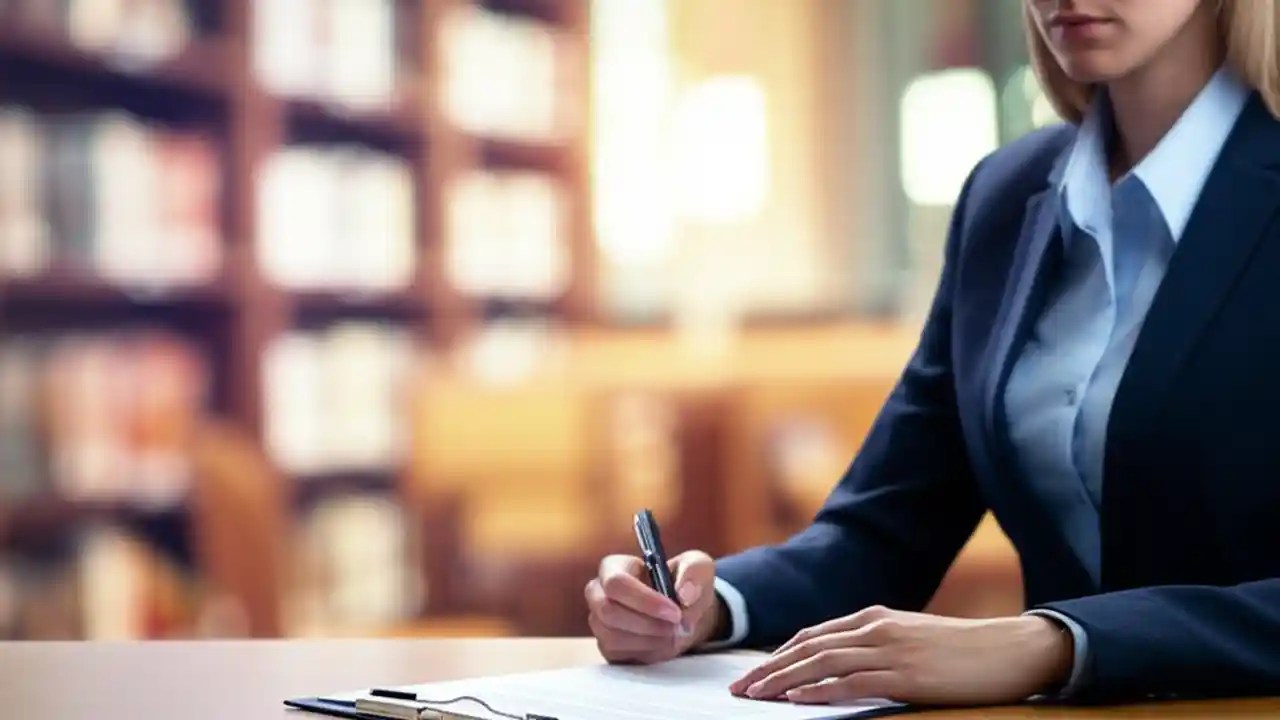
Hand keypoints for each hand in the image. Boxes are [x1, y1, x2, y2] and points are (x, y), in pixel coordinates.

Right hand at [585, 551, 721, 663]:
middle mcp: (599, 593)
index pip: (616, 582)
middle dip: (647, 624)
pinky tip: (662, 643)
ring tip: (673, 634)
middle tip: (676, 626)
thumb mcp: (698, 567)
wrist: (684, 613)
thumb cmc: (685, 584)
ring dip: (649, 640)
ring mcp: (599, 621)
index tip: (675, 612)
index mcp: (615, 566)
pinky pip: (618, 655)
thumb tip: (685, 594)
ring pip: (613, 637)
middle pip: (609, 612)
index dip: (644, 600)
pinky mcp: (606, 646)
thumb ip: (695, 572)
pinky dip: (646, 653)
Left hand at [730, 606, 1071, 705]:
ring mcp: (889, 650)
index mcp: (874, 617)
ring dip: (783, 680)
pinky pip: (851, 683)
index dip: (778, 655)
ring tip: (755, 696)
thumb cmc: (960, 652)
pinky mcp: (905, 675)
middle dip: (769, 668)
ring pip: (821, 663)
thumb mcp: (909, 639)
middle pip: (807, 647)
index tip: (753, 673)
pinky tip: (796, 702)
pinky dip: (819, 691)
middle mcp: (875, 628)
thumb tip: (838, 666)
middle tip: (738, 688)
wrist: (1007, 651)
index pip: (812, 635)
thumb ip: (874, 647)